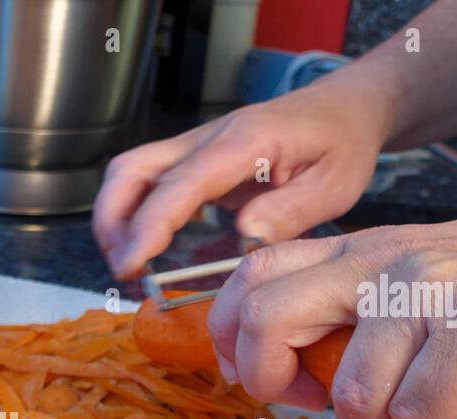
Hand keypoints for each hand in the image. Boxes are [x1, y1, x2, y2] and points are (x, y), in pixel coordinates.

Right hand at [93, 77, 392, 278]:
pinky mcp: (194, 161)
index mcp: (244, 143)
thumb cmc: (341, 145)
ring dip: (116, 219)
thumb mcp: (335, 185)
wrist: (344, 110)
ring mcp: (196, 147)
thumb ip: (289, 212)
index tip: (132, 264)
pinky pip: (149, 184)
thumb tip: (245, 236)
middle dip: (112, 221)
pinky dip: (135, 216)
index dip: (149, 225)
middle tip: (123, 269)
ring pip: (130, 174)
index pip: (180, 183)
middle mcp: (208, 139)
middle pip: (131, 169)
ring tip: (129, 265)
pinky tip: (148, 250)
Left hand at [206, 215, 456, 418]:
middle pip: (267, 318)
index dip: (233, 336)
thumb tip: (288, 361)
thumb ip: (356, 307)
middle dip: (273, 383)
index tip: (260, 378)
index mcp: (363, 248)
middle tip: (323, 407)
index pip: (253, 273)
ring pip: (355, 393)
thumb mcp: (421, 281)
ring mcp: (434, 289)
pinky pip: (420, 414)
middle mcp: (387, 259)